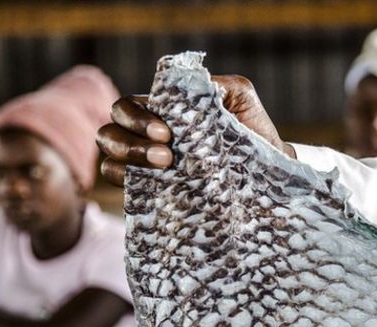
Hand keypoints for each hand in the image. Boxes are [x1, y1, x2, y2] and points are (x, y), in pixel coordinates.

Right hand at [96, 74, 294, 186]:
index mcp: (161, 112)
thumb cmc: (252, 133)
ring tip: (166, 168)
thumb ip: (218, 85)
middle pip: (110, 131)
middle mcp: (145, 137)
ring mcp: (144, 166)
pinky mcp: (148, 192)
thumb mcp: (241, 100)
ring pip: (109, 158)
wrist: (267, 174)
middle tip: (167, 156)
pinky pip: (122, 186)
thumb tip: (196, 84)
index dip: (138, 118)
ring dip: (130, 160)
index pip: (128, 107)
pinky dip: (129, 183)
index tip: (167, 134)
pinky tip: (155, 185)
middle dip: (132, 141)